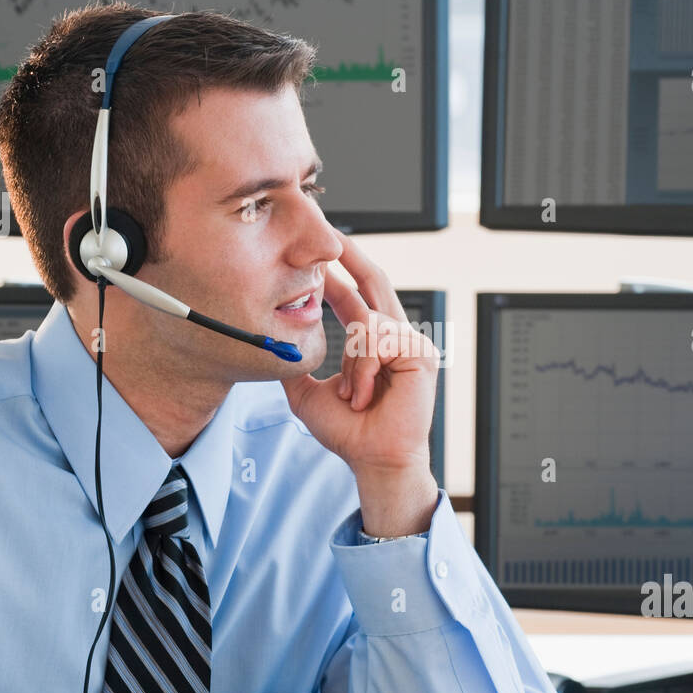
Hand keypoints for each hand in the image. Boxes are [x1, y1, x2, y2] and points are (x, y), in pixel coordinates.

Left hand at [280, 231, 439, 536]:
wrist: (372, 458)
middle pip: (375, 280)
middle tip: (330, 234)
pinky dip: (364, 367)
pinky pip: (380, 337)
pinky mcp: (420, 353)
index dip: (339, 272)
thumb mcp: (305, 391)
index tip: (320, 253)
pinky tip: (365, 393)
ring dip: (351, 361)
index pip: (356, 294)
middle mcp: (394, 336)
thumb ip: (295, 363)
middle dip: (352, 255)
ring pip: (367, 319)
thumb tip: (272, 342)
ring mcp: (410, 342)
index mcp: (372, 342)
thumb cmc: (349, 431)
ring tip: (352, 396)